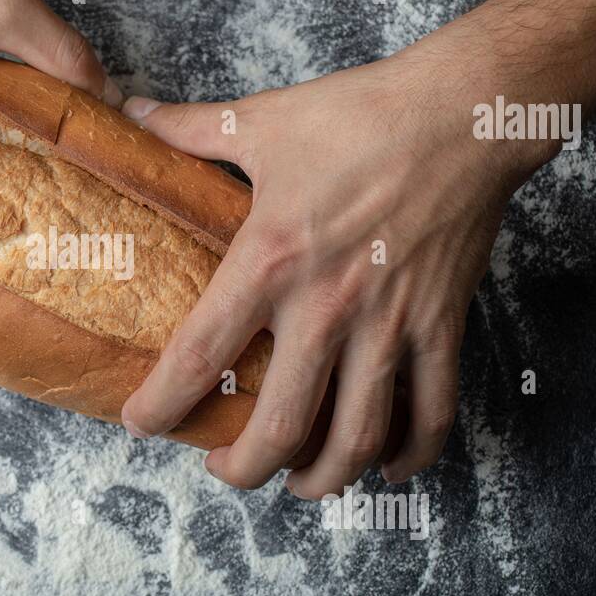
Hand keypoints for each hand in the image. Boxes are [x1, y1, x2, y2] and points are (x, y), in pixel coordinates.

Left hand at [119, 32, 557, 496]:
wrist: (466, 111)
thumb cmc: (361, 114)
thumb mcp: (261, 120)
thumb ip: (189, 129)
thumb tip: (130, 113)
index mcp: (270, 260)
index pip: (201, 354)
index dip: (162, 403)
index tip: (141, 423)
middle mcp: (326, 307)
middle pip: (279, 426)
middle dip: (242, 468)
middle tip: (223, 468)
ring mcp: (389, 324)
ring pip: (355, 437)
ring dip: (322, 478)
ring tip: (297, 484)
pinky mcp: (442, 325)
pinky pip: (432, 411)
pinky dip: (411, 453)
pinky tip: (387, 468)